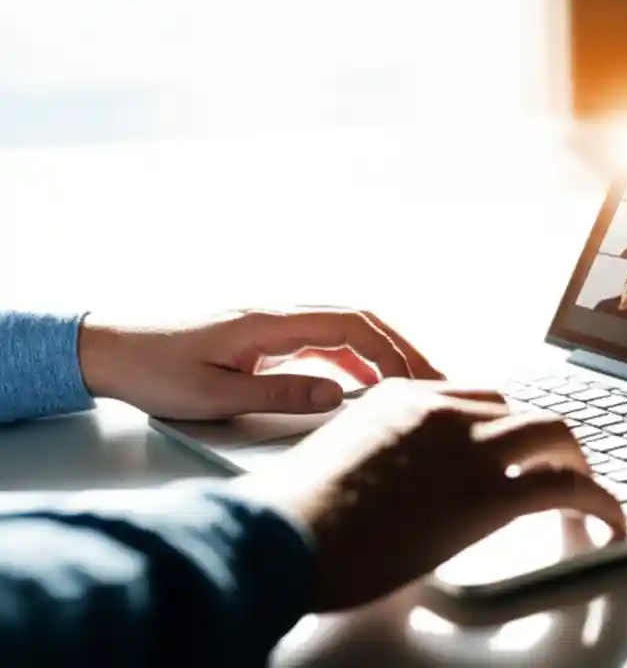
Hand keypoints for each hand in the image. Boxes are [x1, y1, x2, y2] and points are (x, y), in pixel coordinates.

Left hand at [79, 308, 440, 418]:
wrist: (106, 348)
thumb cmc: (153, 371)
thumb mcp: (216, 395)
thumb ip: (280, 395)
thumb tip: (339, 397)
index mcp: (270, 322)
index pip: (351, 326)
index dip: (392, 352)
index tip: (417, 382)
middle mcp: (277, 314)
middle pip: (358, 320)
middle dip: (401, 348)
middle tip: (435, 381)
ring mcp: (271, 324)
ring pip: (343, 329)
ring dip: (379, 353)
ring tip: (409, 386)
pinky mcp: (263, 337)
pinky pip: (322, 342)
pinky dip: (351, 360)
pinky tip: (361, 387)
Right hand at [233, 379, 626, 610]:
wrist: (283, 536)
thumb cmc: (293, 513)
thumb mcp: (334, 459)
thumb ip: (373, 454)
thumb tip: (386, 480)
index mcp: (403, 398)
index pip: (471, 397)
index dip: (498, 424)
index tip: (509, 445)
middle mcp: (442, 411)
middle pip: (517, 407)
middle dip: (542, 436)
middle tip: (556, 463)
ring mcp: (469, 448)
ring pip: (553, 432)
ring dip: (576, 460)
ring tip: (586, 488)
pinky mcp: (490, 495)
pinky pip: (567, 486)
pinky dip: (600, 501)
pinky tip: (610, 520)